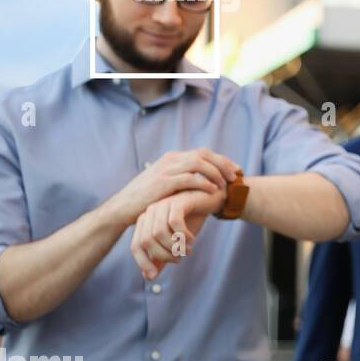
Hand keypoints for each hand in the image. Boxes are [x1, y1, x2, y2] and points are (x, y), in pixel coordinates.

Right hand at [105, 149, 240, 227]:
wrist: (123, 208)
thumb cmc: (148, 199)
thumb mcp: (167, 183)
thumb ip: (183, 178)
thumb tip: (205, 180)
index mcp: (173, 158)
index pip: (203, 152)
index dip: (222, 160)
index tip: (236, 170)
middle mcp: (170, 159)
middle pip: (204, 154)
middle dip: (223, 164)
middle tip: (236, 176)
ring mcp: (166, 169)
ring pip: (198, 163)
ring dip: (216, 172)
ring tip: (225, 184)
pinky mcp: (163, 182)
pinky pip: (189, 178)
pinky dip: (204, 183)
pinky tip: (212, 190)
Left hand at [129, 189, 225, 279]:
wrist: (209, 200)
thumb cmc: (191, 220)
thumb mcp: (174, 242)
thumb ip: (161, 257)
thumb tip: (148, 276)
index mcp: (145, 222)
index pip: (136, 246)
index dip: (143, 262)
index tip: (154, 275)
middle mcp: (150, 212)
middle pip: (146, 241)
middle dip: (163, 255)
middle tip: (179, 259)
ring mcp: (162, 205)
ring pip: (159, 233)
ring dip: (175, 246)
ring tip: (188, 250)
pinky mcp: (177, 202)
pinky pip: (174, 222)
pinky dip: (183, 235)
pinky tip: (192, 239)